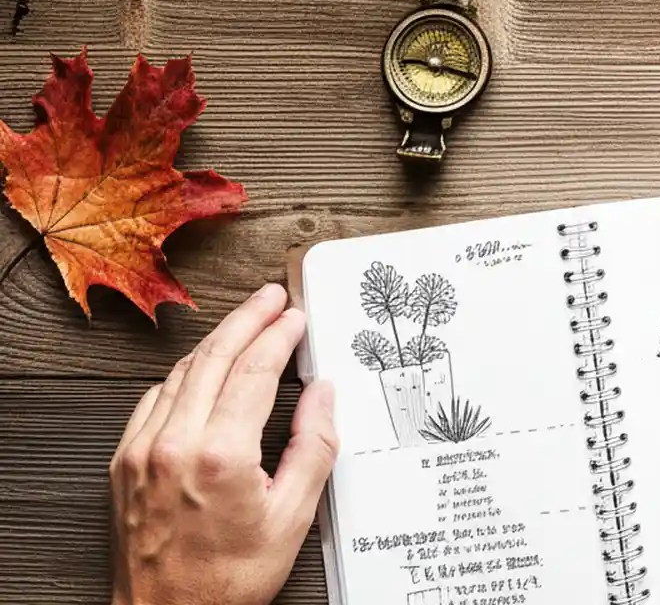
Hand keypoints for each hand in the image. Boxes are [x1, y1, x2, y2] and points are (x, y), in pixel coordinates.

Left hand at [109, 284, 338, 604]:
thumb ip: (314, 446)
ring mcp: (141, 451)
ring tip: (245, 325)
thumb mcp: (293, 517)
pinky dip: (185, 374)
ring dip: (216, 342)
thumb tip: (322, 394)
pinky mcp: (124, 462)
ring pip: (181, 373)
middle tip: (271, 298)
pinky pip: (154, 399)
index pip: (254, 370)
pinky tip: (203, 371)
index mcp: (219, 455)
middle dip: (247, 319)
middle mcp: (173, 444)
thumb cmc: (229, 579)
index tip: (296, 318)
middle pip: (214, 357)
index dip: (279, 336)